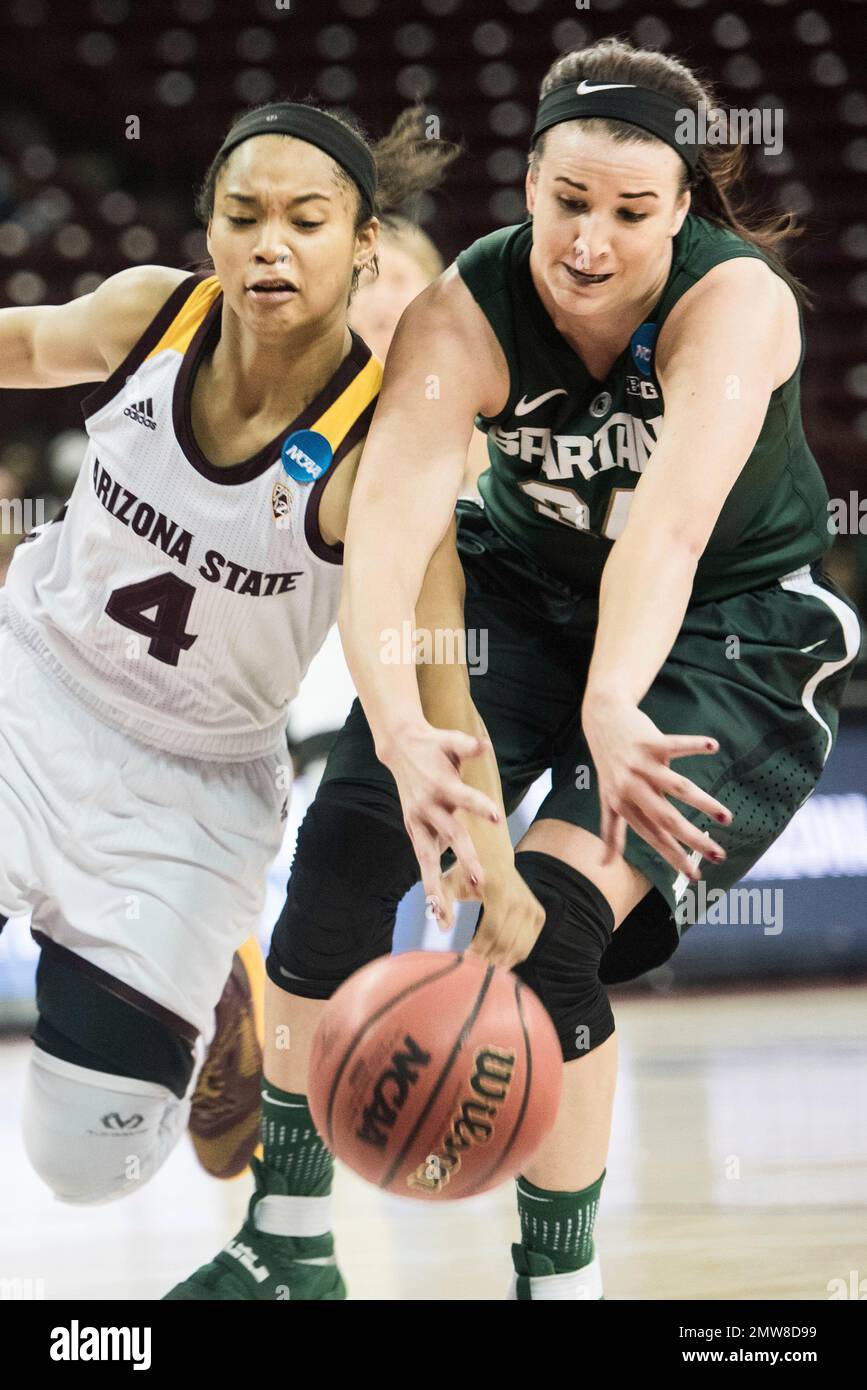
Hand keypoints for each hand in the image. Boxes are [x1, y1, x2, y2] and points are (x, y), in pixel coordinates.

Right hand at [378, 720, 500, 894]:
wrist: (400, 748)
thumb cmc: (433, 745)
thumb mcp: (449, 739)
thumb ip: (467, 744)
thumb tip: (484, 745)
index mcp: (441, 784)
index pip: (463, 797)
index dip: (479, 805)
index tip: (496, 817)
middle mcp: (428, 807)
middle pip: (450, 835)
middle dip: (465, 857)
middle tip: (480, 880)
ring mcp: (418, 821)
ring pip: (427, 859)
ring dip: (435, 887)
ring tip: (442, 916)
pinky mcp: (414, 830)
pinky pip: (423, 861)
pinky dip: (429, 884)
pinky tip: (437, 911)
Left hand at [431, 860, 545, 970]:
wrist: (494, 857)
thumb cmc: (466, 873)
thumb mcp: (448, 882)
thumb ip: (442, 903)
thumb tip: (444, 929)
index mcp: (499, 891)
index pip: (492, 929)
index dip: (479, 947)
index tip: (465, 956)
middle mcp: (519, 900)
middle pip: (506, 941)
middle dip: (489, 957)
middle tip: (474, 963)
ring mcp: (532, 907)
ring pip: (520, 947)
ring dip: (501, 960)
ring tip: (485, 963)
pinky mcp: (538, 914)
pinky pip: (528, 945)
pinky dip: (514, 956)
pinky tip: (499, 958)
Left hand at [582, 698, 731, 879]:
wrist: (601, 721)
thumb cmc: (608, 766)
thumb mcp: (607, 800)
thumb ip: (611, 832)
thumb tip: (603, 866)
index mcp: (625, 805)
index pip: (652, 837)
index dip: (673, 857)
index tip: (696, 876)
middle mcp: (632, 788)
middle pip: (667, 819)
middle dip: (694, 840)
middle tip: (719, 856)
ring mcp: (642, 765)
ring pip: (678, 787)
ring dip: (703, 802)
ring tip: (726, 817)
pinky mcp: (651, 742)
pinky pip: (677, 745)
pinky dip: (695, 745)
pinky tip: (714, 747)